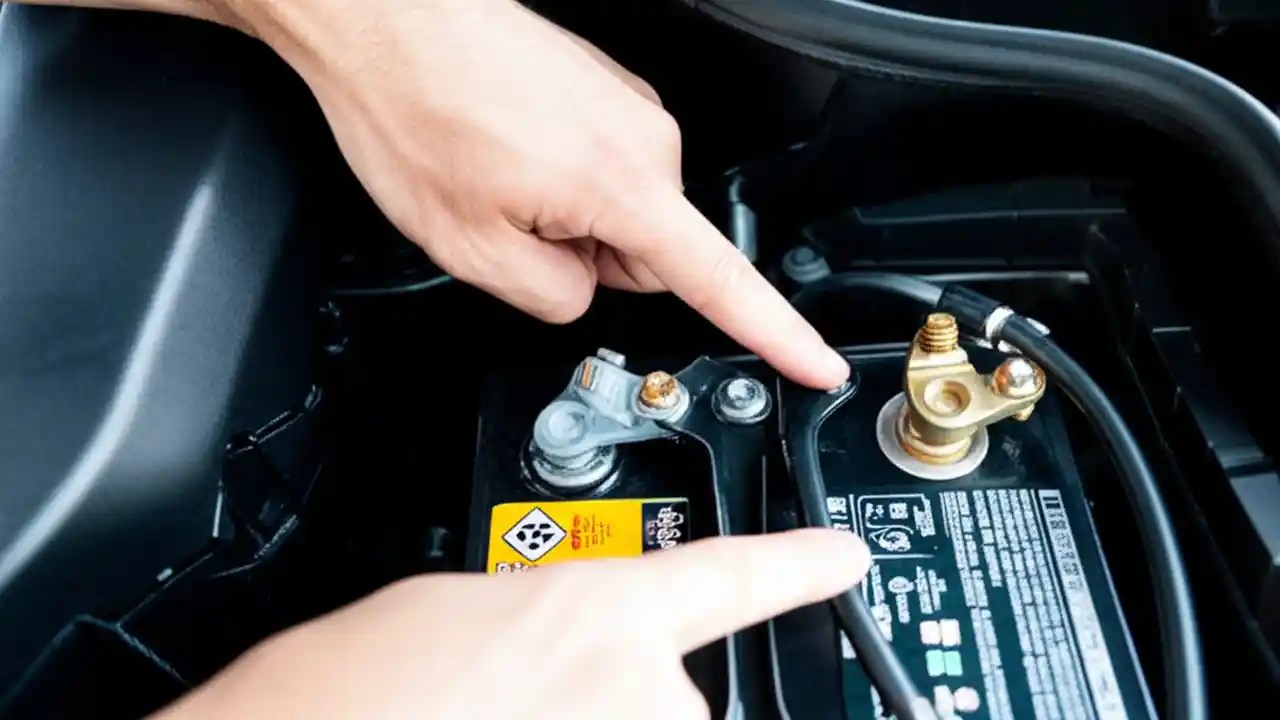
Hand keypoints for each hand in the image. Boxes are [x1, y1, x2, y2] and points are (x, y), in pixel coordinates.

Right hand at [153, 529, 869, 719]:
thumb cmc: (348, 691)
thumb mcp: (454, 606)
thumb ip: (539, 618)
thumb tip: (557, 639)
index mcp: (596, 608)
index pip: (735, 573)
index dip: (800, 564)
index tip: (846, 559)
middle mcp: (643, 689)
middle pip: (671, 691)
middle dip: (606, 697)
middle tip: (509, 699)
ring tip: (490, 715)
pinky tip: (500, 714)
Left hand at [225, 0, 849, 388]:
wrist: (385, 18)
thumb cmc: (417, 108)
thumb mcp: (471, 248)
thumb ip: (552, 297)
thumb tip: (582, 290)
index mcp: (623, 185)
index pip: (723, 284)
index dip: (776, 334)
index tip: (818, 365)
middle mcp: (643, 139)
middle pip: (649, 250)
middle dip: (588, 259)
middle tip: (513, 229)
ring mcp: (625, 109)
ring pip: (617, 209)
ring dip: (565, 218)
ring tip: (497, 181)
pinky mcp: (602, 92)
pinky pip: (599, 168)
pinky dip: (556, 180)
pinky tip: (502, 156)